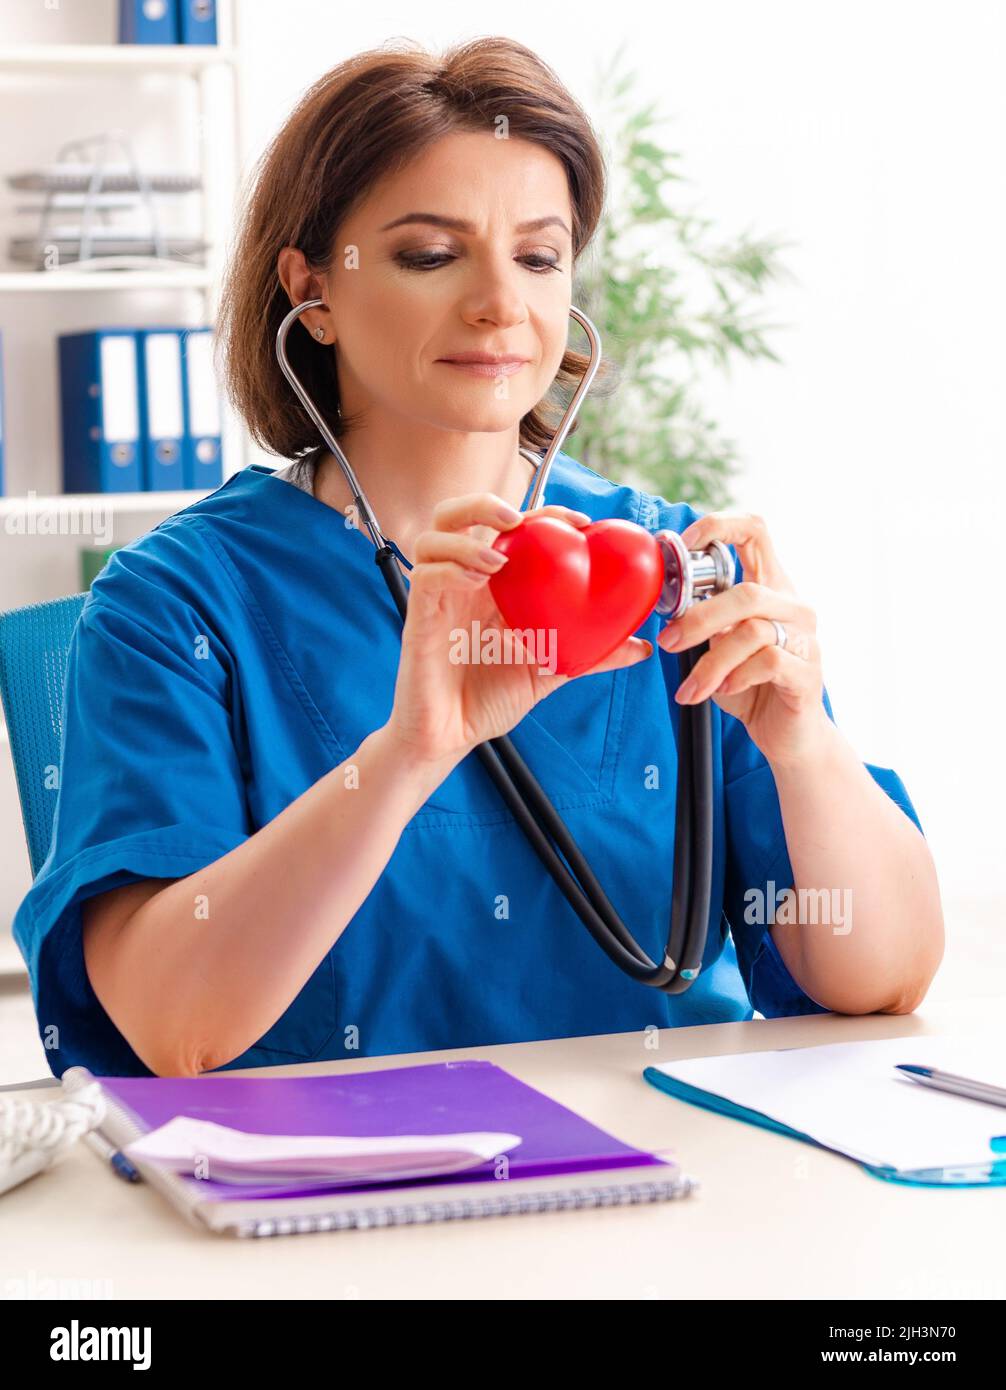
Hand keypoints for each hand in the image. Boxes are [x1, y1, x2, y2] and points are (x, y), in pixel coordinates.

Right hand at [386, 492, 653, 766]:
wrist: (451, 737)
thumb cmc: (489, 700)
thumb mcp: (550, 671)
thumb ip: (592, 654)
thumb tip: (641, 647)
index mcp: (492, 585)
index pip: (508, 528)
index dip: (542, 513)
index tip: (579, 522)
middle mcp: (462, 582)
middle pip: (457, 515)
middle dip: (486, 504)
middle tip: (522, 519)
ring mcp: (438, 597)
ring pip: (433, 536)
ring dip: (467, 535)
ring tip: (500, 557)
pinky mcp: (419, 618)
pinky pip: (426, 576)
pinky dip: (451, 568)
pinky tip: (477, 580)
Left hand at [656, 511, 830, 767]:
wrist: (789, 736)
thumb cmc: (750, 685)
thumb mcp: (719, 646)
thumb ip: (702, 620)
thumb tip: (664, 601)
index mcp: (771, 587)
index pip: (754, 531)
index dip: (718, 526)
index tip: (684, 545)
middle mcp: (793, 606)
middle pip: (746, 591)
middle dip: (698, 618)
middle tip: (667, 641)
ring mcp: (805, 639)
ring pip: (752, 631)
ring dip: (710, 661)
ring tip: (690, 687)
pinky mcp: (806, 673)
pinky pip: (767, 662)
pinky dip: (734, 677)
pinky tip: (720, 691)